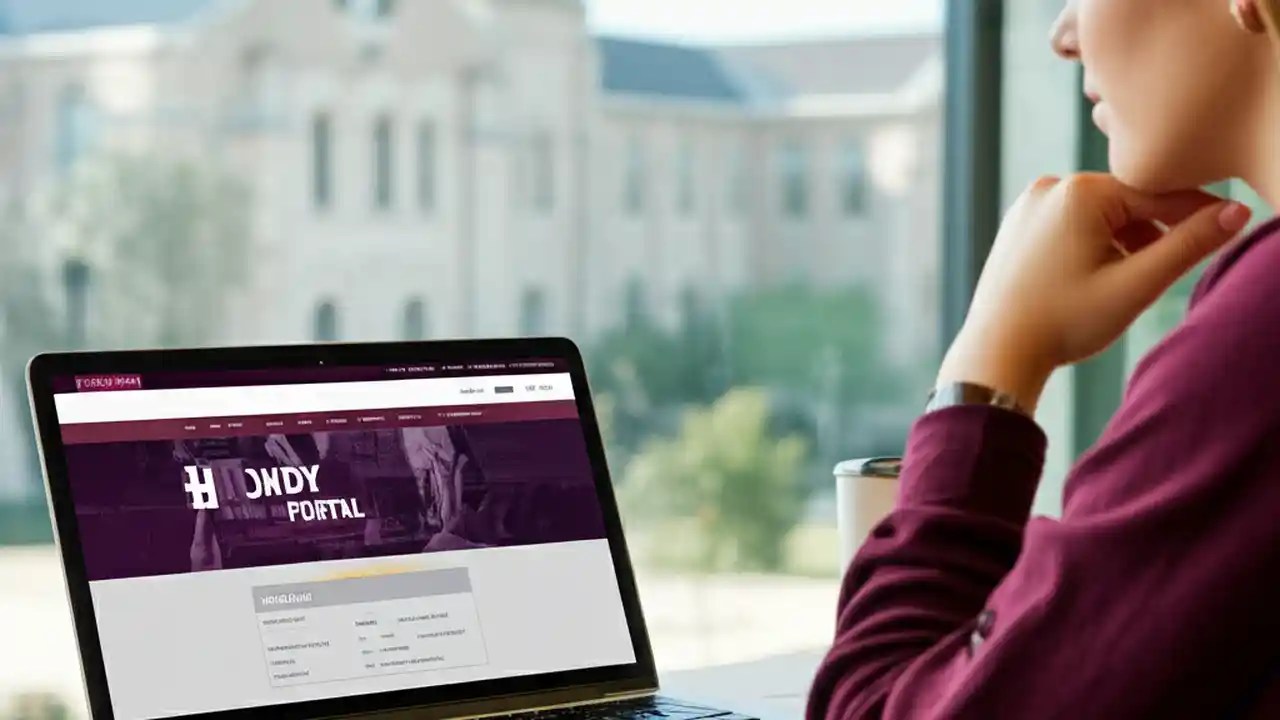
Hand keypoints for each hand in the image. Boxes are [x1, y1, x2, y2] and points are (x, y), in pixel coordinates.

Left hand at [939, 173, 1251, 412]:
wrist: (996, 351)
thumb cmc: (1064, 322)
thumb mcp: (1135, 285)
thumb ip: (1188, 246)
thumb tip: (1235, 212)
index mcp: (1081, 191)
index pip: (1159, 195)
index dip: (1196, 215)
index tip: (1226, 228)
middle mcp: (1051, 186)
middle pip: (1128, 205)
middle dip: (1151, 235)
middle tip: (1157, 276)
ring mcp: (1030, 204)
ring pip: (1101, 217)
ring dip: (1123, 244)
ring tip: (1120, 286)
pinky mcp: (1019, 225)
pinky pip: (1072, 226)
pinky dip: (1094, 247)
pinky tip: (1092, 282)